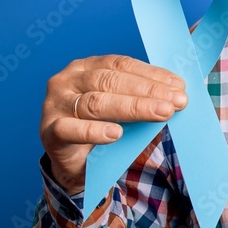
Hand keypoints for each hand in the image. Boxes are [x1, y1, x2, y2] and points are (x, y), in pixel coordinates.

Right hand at [39, 55, 187, 194]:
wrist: (75, 162)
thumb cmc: (103, 127)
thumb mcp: (124, 109)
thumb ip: (142, 98)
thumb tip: (178, 95)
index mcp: (87, 67)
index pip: (121, 65)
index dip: (151, 74)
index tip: (179, 86)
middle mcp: (68, 80)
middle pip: (110, 81)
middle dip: (147, 91)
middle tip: (176, 102)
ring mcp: (55, 104)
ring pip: (95, 103)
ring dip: (132, 108)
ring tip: (160, 113)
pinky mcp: (49, 131)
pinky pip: (70, 129)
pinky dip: (94, 131)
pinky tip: (116, 134)